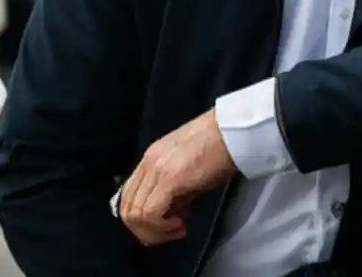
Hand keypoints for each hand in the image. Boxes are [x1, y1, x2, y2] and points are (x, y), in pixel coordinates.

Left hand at [119, 108, 237, 246]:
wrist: (235, 130)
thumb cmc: (222, 146)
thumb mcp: (191, 169)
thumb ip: (176, 190)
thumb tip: (172, 211)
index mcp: (150, 159)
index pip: (128, 197)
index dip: (143, 219)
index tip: (169, 223)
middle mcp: (147, 164)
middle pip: (126, 209)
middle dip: (147, 230)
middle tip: (171, 231)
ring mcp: (156, 170)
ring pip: (134, 215)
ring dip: (154, 231)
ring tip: (178, 228)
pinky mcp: (169, 179)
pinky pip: (149, 213)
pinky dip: (161, 227)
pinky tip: (180, 224)